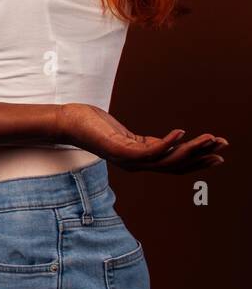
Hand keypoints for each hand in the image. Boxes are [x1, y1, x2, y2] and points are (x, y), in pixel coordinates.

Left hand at [58, 104, 226, 172]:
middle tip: (222, 146)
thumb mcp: (126, 135)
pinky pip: (149, 150)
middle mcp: (136, 164)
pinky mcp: (119, 150)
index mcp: (140, 160)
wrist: (67, 123)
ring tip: (209, 139)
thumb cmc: (93, 126)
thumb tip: (170, 141)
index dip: (197, 162)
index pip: (174, 165)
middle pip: (175, 165)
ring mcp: (127, 159)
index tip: (218, 154)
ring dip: (191, 150)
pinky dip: (167, 142)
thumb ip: (146, 141)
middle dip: (201, 157)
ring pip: (166, 160)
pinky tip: (181, 133)